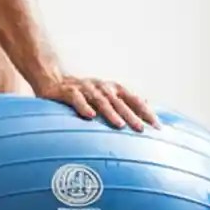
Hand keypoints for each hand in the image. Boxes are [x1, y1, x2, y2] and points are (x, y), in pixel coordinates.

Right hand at [34, 75, 159, 131]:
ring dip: (111, 113)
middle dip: (131, 115)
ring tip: (119, 125)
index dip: (146, 112)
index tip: (157, 126)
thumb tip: (148, 105)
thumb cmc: (82, 92)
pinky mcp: (68, 92)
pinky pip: (77, 99)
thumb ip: (124, 101)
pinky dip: (83, 107)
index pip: (134, 99)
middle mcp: (101, 87)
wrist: (52, 79)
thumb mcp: (105, 95)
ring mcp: (85, 88)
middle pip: (119, 102)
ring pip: (101, 100)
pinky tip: (90, 116)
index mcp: (112, 89)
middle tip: (141, 129)